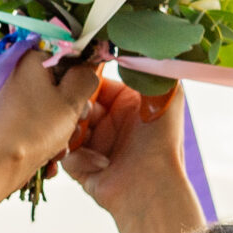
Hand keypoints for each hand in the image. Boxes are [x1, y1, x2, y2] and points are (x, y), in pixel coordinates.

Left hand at [0, 47, 99, 188]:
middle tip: (72, 129)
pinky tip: (47, 158)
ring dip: (59, 133)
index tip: (83, 104)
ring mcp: (4, 101)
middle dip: (70, 114)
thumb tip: (87, 70)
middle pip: (56, 90)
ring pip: (44, 112)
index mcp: (30, 61)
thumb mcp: (72, 100)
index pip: (65, 61)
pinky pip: (29, 127)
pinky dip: (40, 142)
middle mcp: (13, 75)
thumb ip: (86, 78)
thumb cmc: (35, 129)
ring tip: (58, 150)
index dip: (79, 84)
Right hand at [62, 76, 189, 213]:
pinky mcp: (81, 167)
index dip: (88, 78)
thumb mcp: (168, 93)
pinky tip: (94, 158)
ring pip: (68, 125)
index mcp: (128, 104)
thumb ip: (151, 66)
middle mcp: (111, 123)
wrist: (150, 188)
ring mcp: (94, 146)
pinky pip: (64, 152)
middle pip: (79, 102)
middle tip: (82, 107)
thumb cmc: (162, 142)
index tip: (77, 73)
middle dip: (76, 102)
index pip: (98, 83)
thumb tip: (130, 44)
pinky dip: (75, 154)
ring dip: (73, 127)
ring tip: (84, 132)